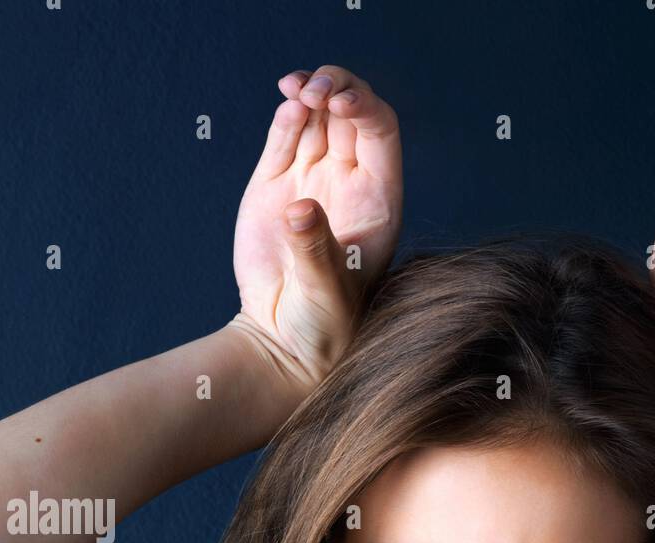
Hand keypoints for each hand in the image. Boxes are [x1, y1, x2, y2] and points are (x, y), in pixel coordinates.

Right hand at [230, 64, 401, 399]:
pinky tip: (286, 104)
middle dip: (337, 88)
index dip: (363, 108)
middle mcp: (348, 186)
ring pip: (318, 118)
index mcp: (377, 203)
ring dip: (309, 93)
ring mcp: (311, 183)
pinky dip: (287, 116)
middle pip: (352, 114)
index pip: (380, 134)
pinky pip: (287, 138)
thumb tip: (300, 208)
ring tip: (294, 87)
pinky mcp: (275, 188)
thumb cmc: (322, 329)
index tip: (338, 101)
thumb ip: (314, 250)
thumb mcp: (325, 292)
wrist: (283, 344)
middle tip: (311, 86)